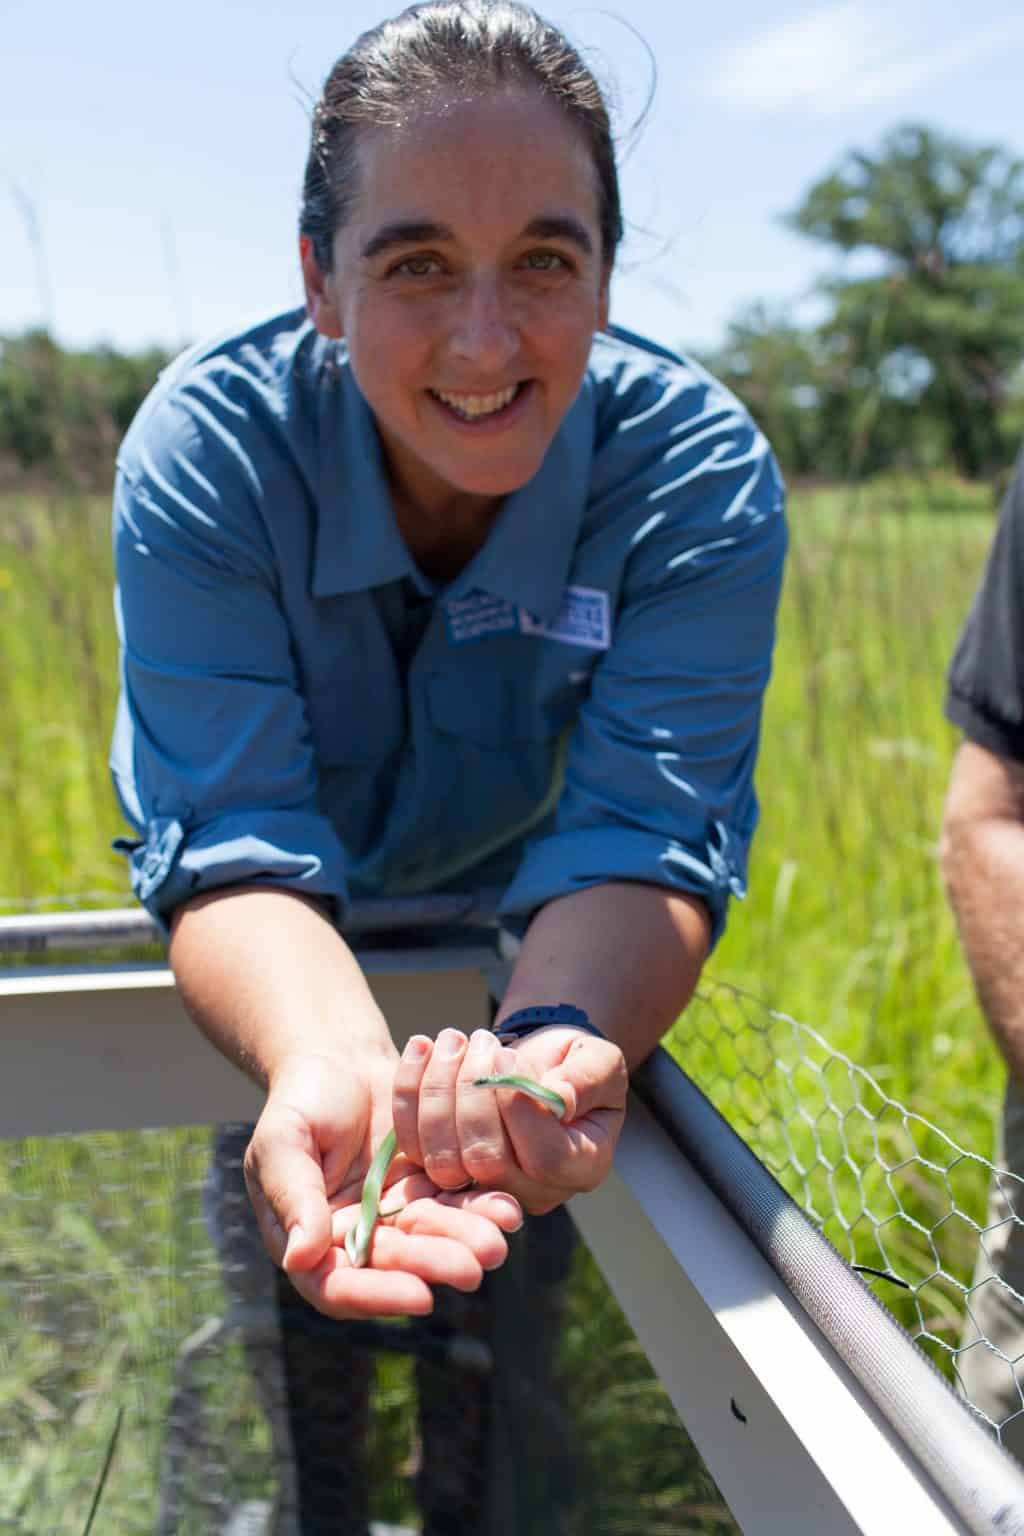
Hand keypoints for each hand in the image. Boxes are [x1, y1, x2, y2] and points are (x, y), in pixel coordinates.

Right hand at [243, 1050, 523, 1318]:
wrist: (340, 1060)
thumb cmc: (300, 1101)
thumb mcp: (283, 1140)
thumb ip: (293, 1195)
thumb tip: (301, 1257)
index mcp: (312, 1241)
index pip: (340, 1285)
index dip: (379, 1294)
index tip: (421, 1296)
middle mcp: (358, 1238)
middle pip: (397, 1263)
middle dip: (436, 1263)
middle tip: (476, 1264)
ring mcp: (397, 1213)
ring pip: (433, 1235)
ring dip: (466, 1238)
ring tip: (497, 1236)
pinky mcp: (431, 1185)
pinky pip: (456, 1200)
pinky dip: (480, 1206)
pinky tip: (506, 1208)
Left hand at [392, 1026, 627, 1214]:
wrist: (540, 1067)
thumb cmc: (574, 1065)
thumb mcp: (599, 1062)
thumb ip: (586, 1079)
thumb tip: (559, 1097)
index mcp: (581, 1168)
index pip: (545, 1158)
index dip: (519, 1107)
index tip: (508, 1054)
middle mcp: (531, 1191)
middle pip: (487, 1162)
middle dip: (473, 1094)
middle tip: (478, 1039)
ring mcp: (482, 1187)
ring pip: (443, 1159)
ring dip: (438, 1090)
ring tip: (452, 1039)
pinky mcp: (443, 1168)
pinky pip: (413, 1145)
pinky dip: (409, 1093)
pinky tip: (420, 1048)